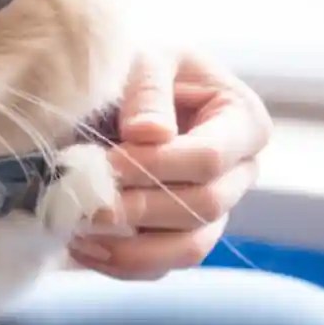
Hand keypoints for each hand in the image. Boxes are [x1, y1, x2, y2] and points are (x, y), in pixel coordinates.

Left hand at [69, 51, 271, 279]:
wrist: (122, 90)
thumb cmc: (142, 67)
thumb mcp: (148, 58)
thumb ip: (148, 89)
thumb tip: (149, 133)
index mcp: (243, 121)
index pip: (209, 158)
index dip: (156, 166)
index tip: (107, 161)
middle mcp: (240, 172)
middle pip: (203, 206)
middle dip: (139, 206)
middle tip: (84, 199)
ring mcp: (216, 210)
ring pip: (189, 249)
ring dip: (132, 248)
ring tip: (80, 231)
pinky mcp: (185, 236)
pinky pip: (163, 266)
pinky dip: (122, 263)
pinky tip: (82, 246)